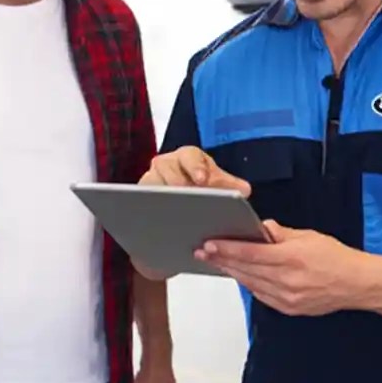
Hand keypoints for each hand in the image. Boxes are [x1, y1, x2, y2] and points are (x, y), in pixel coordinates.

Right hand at [132, 146, 251, 279]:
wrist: (179, 215)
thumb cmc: (200, 195)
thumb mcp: (215, 189)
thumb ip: (230, 187)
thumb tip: (244, 190)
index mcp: (188, 158)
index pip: (190, 156)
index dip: (196, 167)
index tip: (202, 180)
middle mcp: (166, 164)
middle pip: (168, 168)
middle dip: (177, 183)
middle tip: (188, 197)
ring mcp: (149, 180)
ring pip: (151, 185)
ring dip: (161, 197)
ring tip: (174, 214)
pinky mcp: (137, 198)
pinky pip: (138, 202)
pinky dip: (148, 211)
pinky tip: (161, 226)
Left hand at [197, 220, 370, 316]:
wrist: (357, 284)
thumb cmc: (335, 257)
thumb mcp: (307, 236)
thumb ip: (280, 233)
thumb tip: (261, 229)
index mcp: (292, 258)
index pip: (251, 253)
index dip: (227, 249)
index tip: (209, 244)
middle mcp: (287, 280)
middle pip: (246, 270)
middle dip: (222, 260)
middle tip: (203, 252)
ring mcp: (287, 298)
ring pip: (250, 284)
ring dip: (232, 272)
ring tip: (216, 262)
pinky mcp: (289, 309)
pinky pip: (261, 296)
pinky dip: (248, 284)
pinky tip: (239, 275)